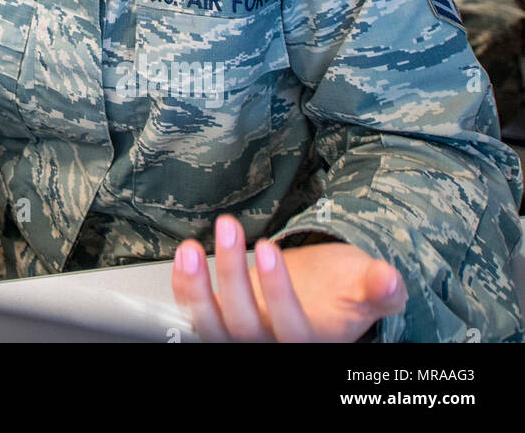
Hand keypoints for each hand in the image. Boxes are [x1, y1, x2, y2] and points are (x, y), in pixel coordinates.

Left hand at [171, 214, 406, 342]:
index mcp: (313, 345)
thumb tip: (390, 278)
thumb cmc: (342, 289)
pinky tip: (184, 258)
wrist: (318, 288)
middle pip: (246, 329)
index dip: (278, 294)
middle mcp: (273, 347)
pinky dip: (185, 290)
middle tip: (229, 226)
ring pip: (213, 328)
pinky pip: (197, 316)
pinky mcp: (221, 321)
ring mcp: (243, 337)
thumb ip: (377, 287)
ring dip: (198, 288)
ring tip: (192, 247)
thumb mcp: (366, 286)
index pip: (293, 332)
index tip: (270, 248)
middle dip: (233, 276)